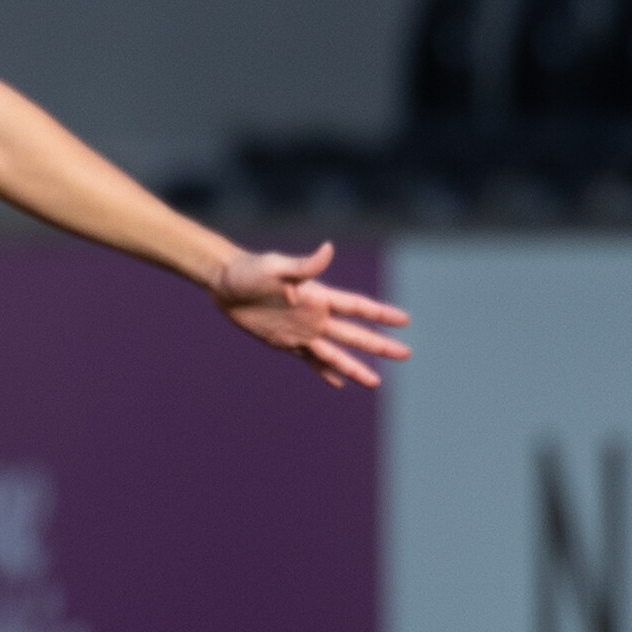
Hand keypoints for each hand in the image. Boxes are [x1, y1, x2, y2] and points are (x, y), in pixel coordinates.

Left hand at [209, 242, 412, 386]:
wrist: (225, 283)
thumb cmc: (250, 270)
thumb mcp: (277, 267)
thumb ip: (305, 265)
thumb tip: (328, 249)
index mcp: (318, 297)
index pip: (357, 307)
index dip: (381, 314)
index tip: (405, 321)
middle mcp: (315, 316)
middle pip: (354, 334)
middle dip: (380, 345)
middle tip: (406, 354)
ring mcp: (301, 331)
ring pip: (335, 353)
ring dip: (355, 367)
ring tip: (376, 382)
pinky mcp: (284, 343)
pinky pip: (309, 360)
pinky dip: (324, 372)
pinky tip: (339, 383)